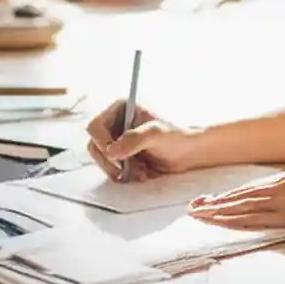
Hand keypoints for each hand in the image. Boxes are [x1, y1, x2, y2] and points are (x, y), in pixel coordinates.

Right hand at [84, 99, 200, 182]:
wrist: (190, 152)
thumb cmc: (177, 136)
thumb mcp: (157, 134)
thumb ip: (134, 139)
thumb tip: (112, 151)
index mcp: (121, 108)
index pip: (96, 126)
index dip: (102, 143)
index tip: (115, 156)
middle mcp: (116, 123)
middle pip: (95, 145)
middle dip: (110, 161)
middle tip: (125, 171)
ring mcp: (118, 140)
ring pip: (102, 159)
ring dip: (118, 170)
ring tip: (140, 173)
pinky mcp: (122, 156)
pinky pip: (111, 168)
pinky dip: (123, 175)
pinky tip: (141, 174)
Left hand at [187, 170, 284, 243]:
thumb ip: (283, 195)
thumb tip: (259, 204)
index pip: (248, 189)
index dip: (226, 197)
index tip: (207, 202)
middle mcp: (283, 184)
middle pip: (242, 195)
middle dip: (216, 203)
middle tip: (194, 208)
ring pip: (244, 207)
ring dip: (220, 212)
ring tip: (200, 216)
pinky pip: (256, 219)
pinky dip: (236, 221)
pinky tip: (221, 223)